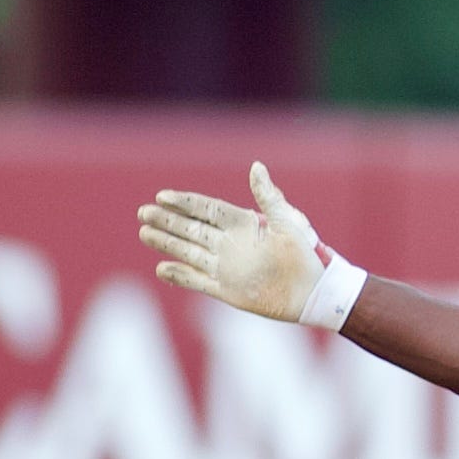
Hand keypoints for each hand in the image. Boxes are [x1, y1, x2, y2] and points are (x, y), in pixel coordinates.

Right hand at [139, 162, 324, 322]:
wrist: (315, 292)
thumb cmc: (307, 253)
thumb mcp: (288, 221)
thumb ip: (268, 197)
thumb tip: (256, 166)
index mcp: (243, 224)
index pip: (207, 208)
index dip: (185, 202)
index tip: (163, 195)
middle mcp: (230, 244)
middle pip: (191, 228)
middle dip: (167, 220)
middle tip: (143, 212)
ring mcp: (226, 267)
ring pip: (188, 251)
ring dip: (166, 242)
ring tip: (144, 233)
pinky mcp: (227, 290)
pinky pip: (196, 281)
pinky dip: (179, 276)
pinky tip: (161, 268)